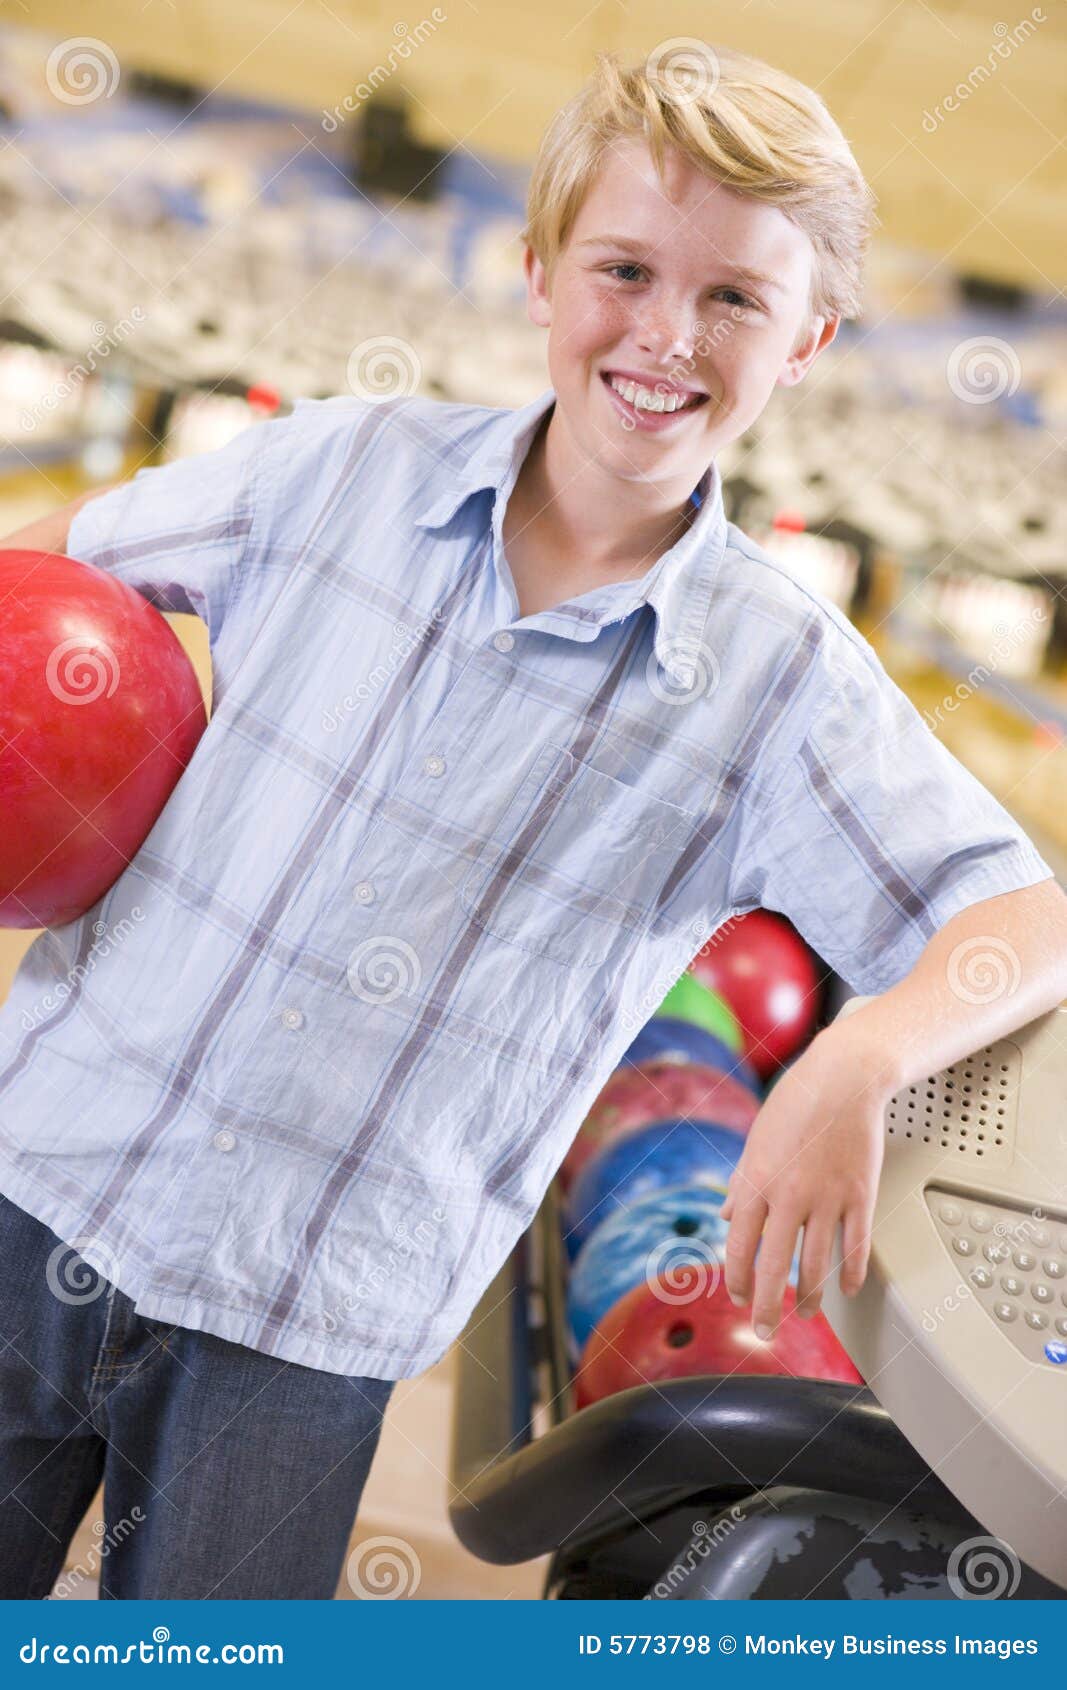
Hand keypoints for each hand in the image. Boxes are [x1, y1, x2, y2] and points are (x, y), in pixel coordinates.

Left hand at [719, 1027, 890, 1337]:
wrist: (844, 1079)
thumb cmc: (796, 1104)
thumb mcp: (756, 1141)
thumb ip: (742, 1184)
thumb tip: (727, 1217)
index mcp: (758, 1182)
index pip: (740, 1246)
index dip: (738, 1279)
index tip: (740, 1297)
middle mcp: (790, 1195)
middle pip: (776, 1266)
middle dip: (768, 1307)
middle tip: (766, 1331)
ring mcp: (828, 1198)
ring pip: (817, 1264)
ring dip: (809, 1297)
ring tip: (805, 1314)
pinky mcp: (860, 1196)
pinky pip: (856, 1247)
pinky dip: (851, 1274)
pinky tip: (848, 1290)